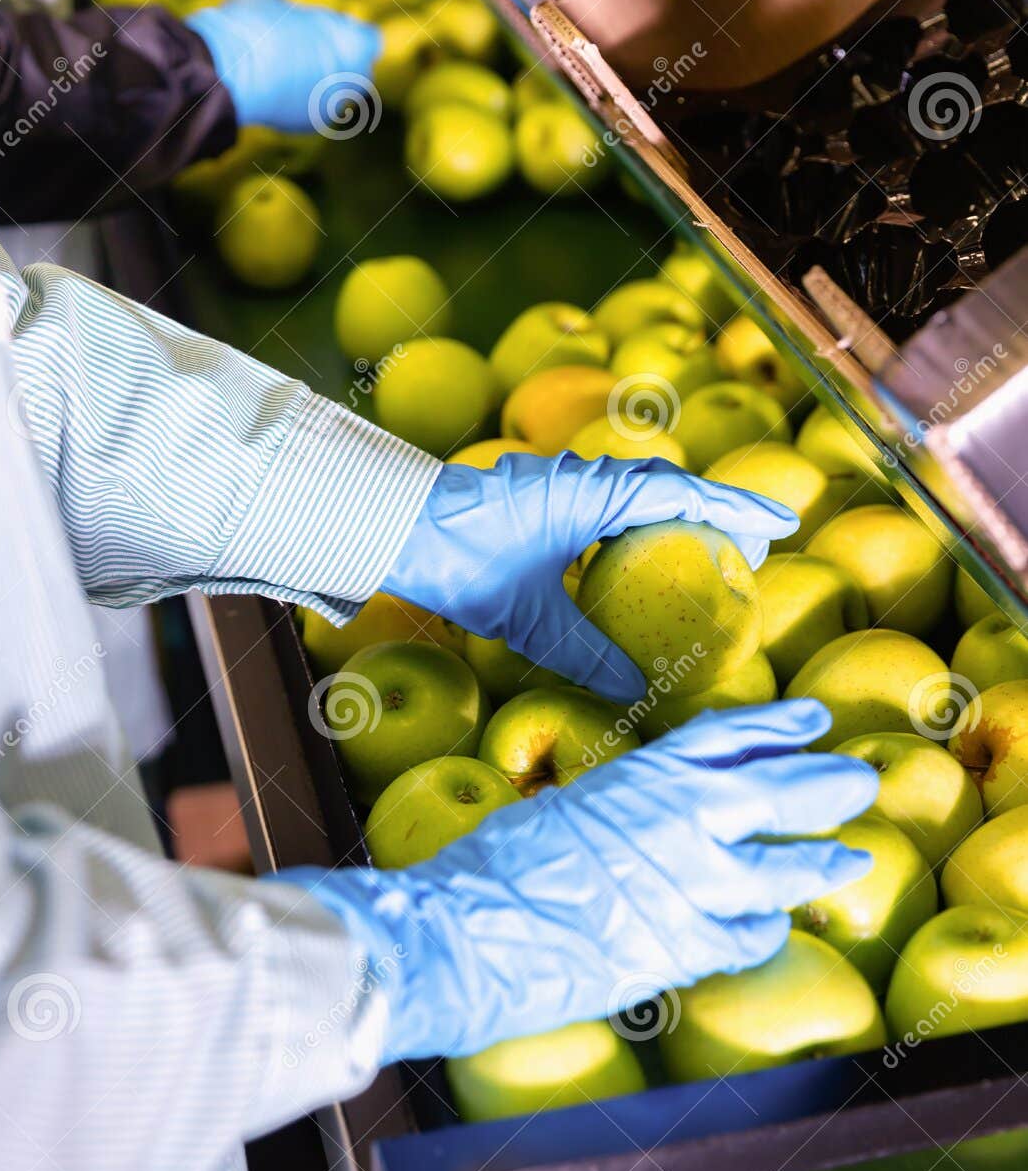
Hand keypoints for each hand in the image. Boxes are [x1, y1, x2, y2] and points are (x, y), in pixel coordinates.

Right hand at [184, 0, 381, 131]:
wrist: (232, 72)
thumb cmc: (251, 26)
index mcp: (353, 42)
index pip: (369, 39)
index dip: (349, 32)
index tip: (328, 28)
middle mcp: (352, 78)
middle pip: (359, 69)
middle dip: (341, 60)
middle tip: (311, 48)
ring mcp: (334, 104)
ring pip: (338, 93)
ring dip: (322, 82)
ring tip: (292, 68)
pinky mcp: (312, 124)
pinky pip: (315, 110)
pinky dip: (303, 101)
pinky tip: (278, 89)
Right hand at [291, 702, 878, 1061]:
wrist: (465, 936)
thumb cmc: (490, 871)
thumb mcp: (560, 811)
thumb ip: (616, 809)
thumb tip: (639, 816)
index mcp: (642, 775)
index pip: (727, 739)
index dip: (776, 729)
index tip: (811, 721)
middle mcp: (680, 820)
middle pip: (780, 794)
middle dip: (826, 786)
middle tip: (859, 782)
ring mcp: (691, 886)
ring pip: (783, 872)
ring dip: (818, 866)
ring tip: (849, 861)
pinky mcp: (686, 949)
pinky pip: (748, 937)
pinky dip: (761, 933)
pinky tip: (769, 931)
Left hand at [383, 451, 796, 702]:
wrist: (389, 526)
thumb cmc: (463, 564)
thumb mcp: (530, 620)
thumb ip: (588, 656)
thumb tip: (638, 694)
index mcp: (593, 493)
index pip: (684, 492)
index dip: (737, 505)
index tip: (782, 520)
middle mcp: (579, 476)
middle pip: (664, 484)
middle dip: (711, 507)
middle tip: (746, 541)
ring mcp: (553, 480)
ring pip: (628, 491)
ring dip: (668, 512)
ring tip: (697, 548)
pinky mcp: (530, 494)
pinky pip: (597, 501)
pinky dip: (626, 522)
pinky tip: (623, 558)